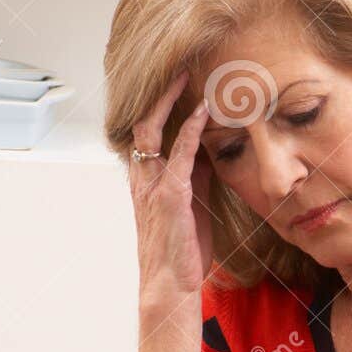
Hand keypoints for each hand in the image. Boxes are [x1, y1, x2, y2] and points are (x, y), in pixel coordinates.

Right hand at [129, 69, 214, 299]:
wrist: (170, 286)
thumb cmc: (181, 252)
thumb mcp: (191, 207)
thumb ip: (195, 177)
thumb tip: (208, 151)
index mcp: (145, 180)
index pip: (146, 132)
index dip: (159, 105)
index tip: (178, 82)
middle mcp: (143, 177)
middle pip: (142, 121)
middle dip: (158, 92)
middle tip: (177, 66)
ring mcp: (153, 185)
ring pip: (153, 128)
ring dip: (170, 99)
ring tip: (186, 73)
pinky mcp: (170, 195)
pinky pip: (179, 153)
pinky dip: (191, 128)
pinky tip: (204, 109)